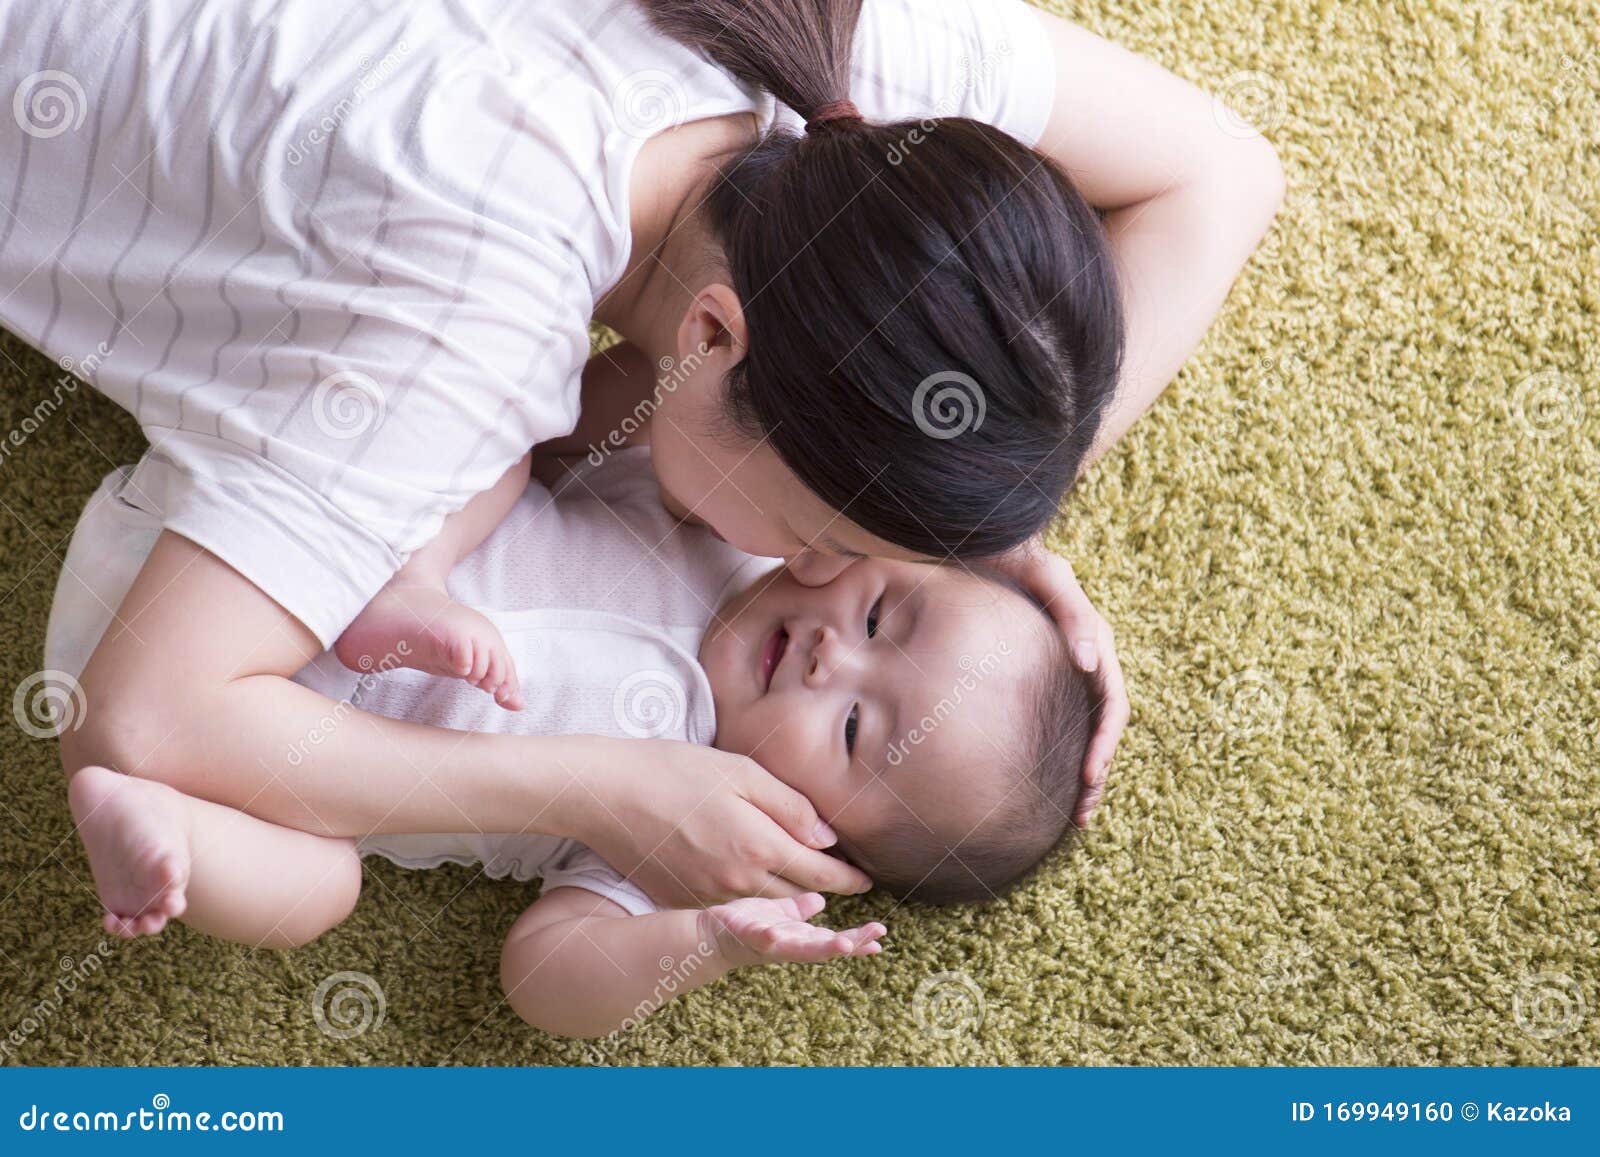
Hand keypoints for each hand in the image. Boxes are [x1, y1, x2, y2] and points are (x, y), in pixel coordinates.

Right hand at [575, 738, 873, 907]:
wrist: (606, 793)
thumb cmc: (675, 770)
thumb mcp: (742, 773)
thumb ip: (791, 806)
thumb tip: (828, 838)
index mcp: (759, 847)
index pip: (821, 872)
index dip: (848, 877)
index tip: (867, 878)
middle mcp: (738, 882)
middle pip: (797, 893)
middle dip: (824, 889)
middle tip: (846, 882)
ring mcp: (708, 897)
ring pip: (764, 903)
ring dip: (789, 896)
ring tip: (808, 886)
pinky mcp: (682, 900)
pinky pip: (729, 905)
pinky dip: (749, 896)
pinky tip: (753, 879)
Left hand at [699, 893, 885, 966]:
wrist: (710, 934)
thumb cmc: (746, 922)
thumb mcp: (779, 912)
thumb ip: (799, 908)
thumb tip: (822, 899)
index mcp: (800, 936)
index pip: (836, 938)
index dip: (859, 939)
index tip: (882, 937)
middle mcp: (789, 944)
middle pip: (825, 948)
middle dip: (851, 945)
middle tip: (875, 940)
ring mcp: (769, 943)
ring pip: (799, 949)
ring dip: (821, 949)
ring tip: (843, 944)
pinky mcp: (747, 937)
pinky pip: (760, 938)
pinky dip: (769, 937)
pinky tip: (777, 933)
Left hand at [997, 538, 1127, 824]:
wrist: (982, 541)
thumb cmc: (1012, 553)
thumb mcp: (1042, 572)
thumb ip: (1070, 610)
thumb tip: (1093, 663)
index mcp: (1094, 639)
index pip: (1112, 703)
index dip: (1105, 742)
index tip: (1089, 776)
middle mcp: (1084, 658)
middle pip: (1102, 726)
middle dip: (1097, 772)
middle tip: (1082, 816)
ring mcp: (1062, 669)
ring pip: (1082, 730)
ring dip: (1084, 772)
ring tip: (1075, 815)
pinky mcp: (1039, 675)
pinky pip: (1056, 721)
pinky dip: (1058, 753)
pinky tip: (1045, 782)